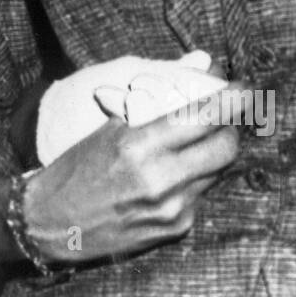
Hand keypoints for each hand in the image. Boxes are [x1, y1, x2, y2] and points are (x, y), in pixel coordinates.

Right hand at [22, 88, 241, 264]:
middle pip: (226, 148)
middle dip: (230, 128)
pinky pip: (201, 194)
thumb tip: (199, 68)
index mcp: (138, 146)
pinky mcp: (175, 228)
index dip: (232, 100)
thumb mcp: (108, 128)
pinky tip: (173, 175)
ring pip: (217, 172)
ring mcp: (171, 208)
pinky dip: (194, 179)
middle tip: (223, 117)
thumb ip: (155, 102)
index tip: (245, 88)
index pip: (204, 117)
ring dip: (212, 153)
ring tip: (195, 142)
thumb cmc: (76, 168)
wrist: (50, 223)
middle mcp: (160, 179)